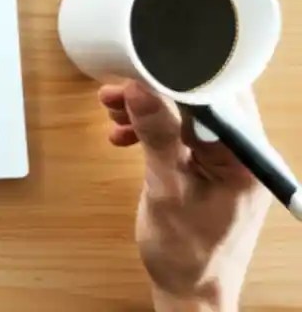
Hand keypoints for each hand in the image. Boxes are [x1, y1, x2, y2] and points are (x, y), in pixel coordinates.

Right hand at [99, 81, 270, 311]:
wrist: (191, 290)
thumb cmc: (187, 252)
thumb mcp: (166, 190)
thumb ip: (157, 137)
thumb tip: (139, 89)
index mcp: (245, 158)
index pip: (220, 97)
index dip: (178, 78)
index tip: (141, 69)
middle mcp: (243, 153)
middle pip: (204, 100)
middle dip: (159, 89)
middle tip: (121, 87)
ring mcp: (227, 160)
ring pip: (189, 114)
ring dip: (150, 108)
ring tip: (113, 109)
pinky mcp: (210, 167)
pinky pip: (183, 133)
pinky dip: (153, 129)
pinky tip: (125, 134)